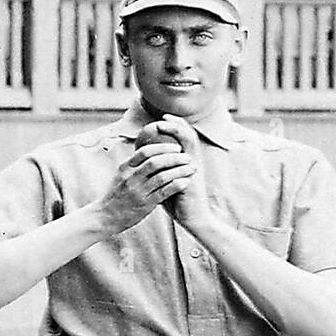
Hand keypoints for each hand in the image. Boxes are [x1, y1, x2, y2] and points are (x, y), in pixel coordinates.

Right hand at [95, 137, 196, 235]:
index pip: (145, 151)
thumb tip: (148, 151)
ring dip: (179, 170)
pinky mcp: (145, 205)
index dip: (163, 147)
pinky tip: (186, 182)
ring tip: (191, 168)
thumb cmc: (115, 196)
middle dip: (174, 157)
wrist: (105, 217)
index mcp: (126, 168)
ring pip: (162, 176)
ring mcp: (138, 192)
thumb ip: (134, 165)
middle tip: (187, 156)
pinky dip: (176, 185)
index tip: (175, 146)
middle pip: (156, 162)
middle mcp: (131, 178)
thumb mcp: (120, 176)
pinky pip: (164, 192)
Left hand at [141, 115, 210, 232]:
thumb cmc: (177, 204)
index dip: (174, 127)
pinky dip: (176, 142)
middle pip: (188, 133)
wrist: (191, 218)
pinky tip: (163, 141)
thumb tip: (142, 165)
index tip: (160, 121)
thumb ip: (158, 172)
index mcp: (188, 163)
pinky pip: (187, 151)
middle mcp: (193, 161)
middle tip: (162, 116)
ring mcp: (194, 165)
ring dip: (175, 128)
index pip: (183, 139)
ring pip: (189, 138)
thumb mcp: (165, 184)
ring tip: (160, 122)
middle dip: (176, 123)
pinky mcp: (193, 171)